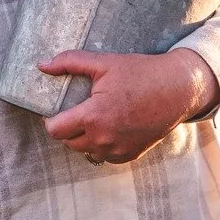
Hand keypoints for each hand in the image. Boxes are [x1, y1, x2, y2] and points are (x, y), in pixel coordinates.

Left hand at [39, 48, 219, 165]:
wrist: (178, 89)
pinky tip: (109, 128)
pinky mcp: (130, 155)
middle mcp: (104, 139)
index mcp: (93, 117)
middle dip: (67, 129)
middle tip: (75, 112)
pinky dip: (103, 146)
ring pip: (86, 151)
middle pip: (68, 143)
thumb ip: (70, 62)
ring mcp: (118, 150)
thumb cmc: (141, 73)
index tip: (56, 110)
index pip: (55, 131)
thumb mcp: (104, 62)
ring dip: (84, 139)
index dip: (51, 120)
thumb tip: (42, 65)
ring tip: (93, 120)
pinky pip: (105, 156)